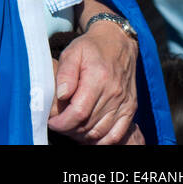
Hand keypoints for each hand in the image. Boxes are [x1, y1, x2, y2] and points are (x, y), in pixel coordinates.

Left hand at [48, 20, 138, 143]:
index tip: (52, 122)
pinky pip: (118, 134)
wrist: (118, 43)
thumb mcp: (72, 52)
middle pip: (89, 125)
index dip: (63, 122)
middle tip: (58, 125)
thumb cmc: (91, 47)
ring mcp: (124, 103)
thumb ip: (65, 74)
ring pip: (102, 132)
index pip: (79, 112)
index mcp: (98, 79)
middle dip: (69, 130)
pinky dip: (103, 140)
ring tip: (70, 129)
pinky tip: (88, 136)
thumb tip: (60, 95)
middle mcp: (114, 94)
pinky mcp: (130, 108)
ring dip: (83, 136)